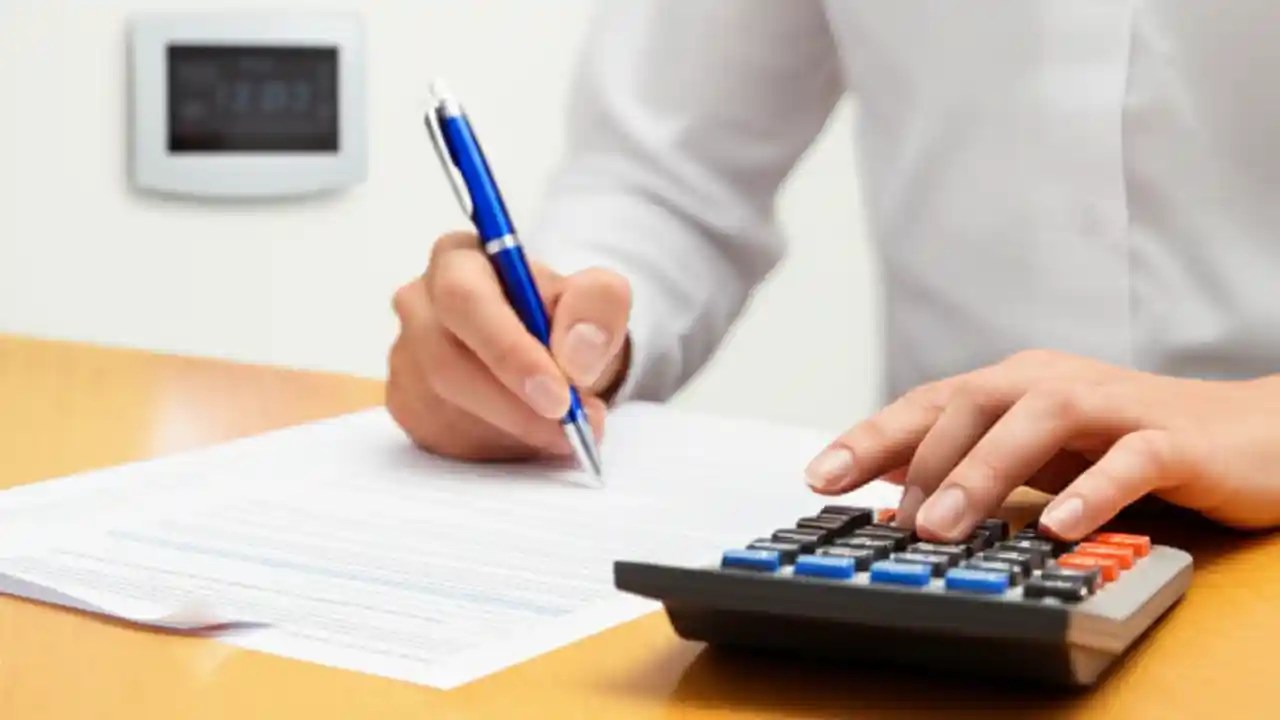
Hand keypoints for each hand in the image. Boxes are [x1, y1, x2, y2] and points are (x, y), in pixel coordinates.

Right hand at [387, 231, 631, 460]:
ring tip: (568, 431)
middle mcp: (419, 305)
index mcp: (457, 260)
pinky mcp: (408, 405)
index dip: (509, 351)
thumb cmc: (562, 318)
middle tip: (573, 428)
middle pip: (447, 363)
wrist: (549, 353)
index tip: (559, 395)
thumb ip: (597, 307)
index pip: (464, 300)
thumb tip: (576, 354)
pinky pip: (446, 439)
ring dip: (515, 431)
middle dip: (516, 407)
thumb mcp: (598, 297)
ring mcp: (406, 358)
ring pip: (448, 409)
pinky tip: (532, 436)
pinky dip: (499, 446)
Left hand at [804, 349, 1279, 540]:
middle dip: (919, 459)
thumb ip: (974, 462)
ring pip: (1037, 422)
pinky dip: (1091, 492)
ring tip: (945, 526)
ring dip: (983, 473)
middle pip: (971, 403)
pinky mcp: (1170, 440)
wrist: (1252, 434)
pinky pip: (1126, 460)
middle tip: (890, 520)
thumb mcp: (1038, 454)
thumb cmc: (1129, 443)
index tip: (817, 477)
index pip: (927, 404)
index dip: (869, 438)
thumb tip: (894, 490)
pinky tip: (1057, 527)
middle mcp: (1054, 384)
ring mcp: (1112, 407)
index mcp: (1015, 386)